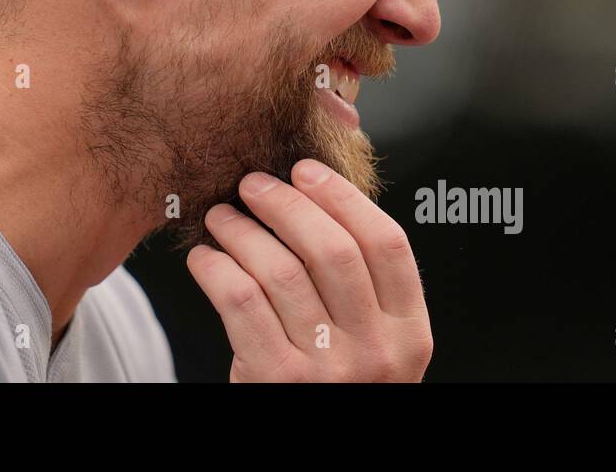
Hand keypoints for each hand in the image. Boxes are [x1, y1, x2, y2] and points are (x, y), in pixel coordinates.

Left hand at [187, 158, 432, 381]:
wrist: (315, 450)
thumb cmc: (335, 384)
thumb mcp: (373, 342)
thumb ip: (362, 286)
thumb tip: (315, 194)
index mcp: (410, 333)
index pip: (387, 244)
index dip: (344, 197)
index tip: (307, 171)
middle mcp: (377, 352)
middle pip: (332, 250)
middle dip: (286, 204)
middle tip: (253, 183)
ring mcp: (328, 370)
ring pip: (279, 270)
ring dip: (241, 231)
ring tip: (221, 217)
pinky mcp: (276, 380)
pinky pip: (240, 301)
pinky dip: (215, 268)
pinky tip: (205, 258)